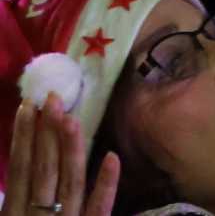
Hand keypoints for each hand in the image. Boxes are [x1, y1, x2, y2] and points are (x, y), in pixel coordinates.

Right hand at [5, 97, 119, 215]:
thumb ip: (17, 194)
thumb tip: (24, 153)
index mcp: (14, 214)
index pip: (19, 172)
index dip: (23, 138)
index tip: (28, 106)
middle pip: (45, 171)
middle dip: (47, 133)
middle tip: (53, 98)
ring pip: (71, 183)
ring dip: (72, 149)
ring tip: (72, 117)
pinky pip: (99, 210)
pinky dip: (105, 185)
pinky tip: (112, 157)